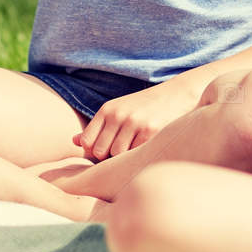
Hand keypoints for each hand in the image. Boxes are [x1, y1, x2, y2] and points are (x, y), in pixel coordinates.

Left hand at [73, 81, 198, 159]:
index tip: (106, 150)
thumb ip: (97, 127)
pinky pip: (136, 154)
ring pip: (118, 156)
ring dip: (125, 157)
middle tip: (123, 151)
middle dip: (109, 157)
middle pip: (100, 152)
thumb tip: (74, 141)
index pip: (87, 141)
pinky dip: (139, 155)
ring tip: (135, 148)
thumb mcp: (118, 110)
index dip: (94, 150)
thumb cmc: (144, 106)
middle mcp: (118, 115)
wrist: (177, 94)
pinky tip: (146, 146)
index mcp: (107, 109)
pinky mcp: (151, 131)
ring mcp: (134, 123)